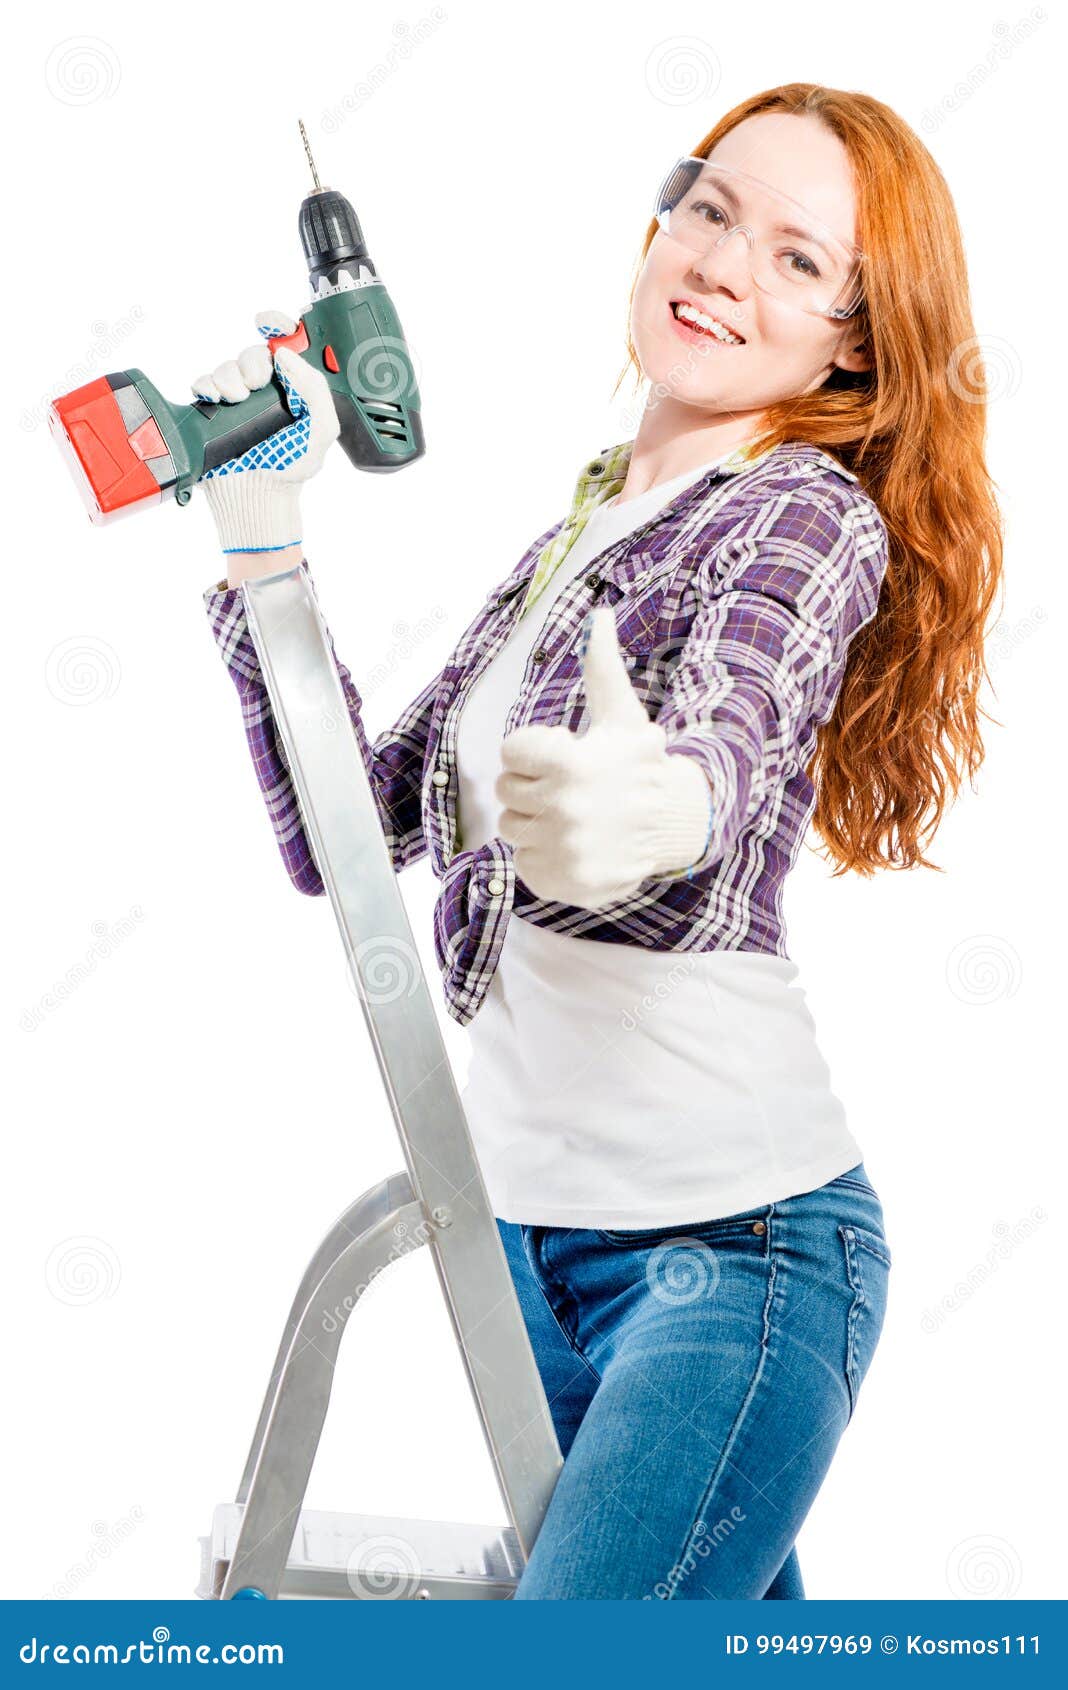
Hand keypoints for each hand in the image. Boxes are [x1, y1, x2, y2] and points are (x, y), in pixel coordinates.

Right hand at [192, 309, 339, 555]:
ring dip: (230, 377)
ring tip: (236, 399)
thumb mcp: (322, 429)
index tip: (269, 325)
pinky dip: (207, 386)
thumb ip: (315, 389)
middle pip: (253, 353)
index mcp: (294, 387)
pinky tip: (216, 400)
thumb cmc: (293, 465)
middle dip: (253, 363)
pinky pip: (204, 383)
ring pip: (226, 366)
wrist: (259, 496)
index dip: (279, 326)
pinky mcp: (212, 411)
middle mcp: (265, 389)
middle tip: (256, 384)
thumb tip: (286, 356)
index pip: (287, 344)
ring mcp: (237, 399)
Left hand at [495, 608, 714, 908]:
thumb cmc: (640, 763)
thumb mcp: (622, 715)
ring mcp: (563, 848)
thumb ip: (601, 667)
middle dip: (533, 785)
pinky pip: (525, 863)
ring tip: (573, 814)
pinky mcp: (564, 881)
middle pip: (507, 792)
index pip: (510, 753)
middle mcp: (564, 807)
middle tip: (568, 786)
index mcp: (569, 762)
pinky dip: (544, 855)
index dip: (533, 750)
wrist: (677, 822)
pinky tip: (574, 843)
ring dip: (537, 820)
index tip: (562, 753)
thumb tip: (598, 612)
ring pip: (512, 828)